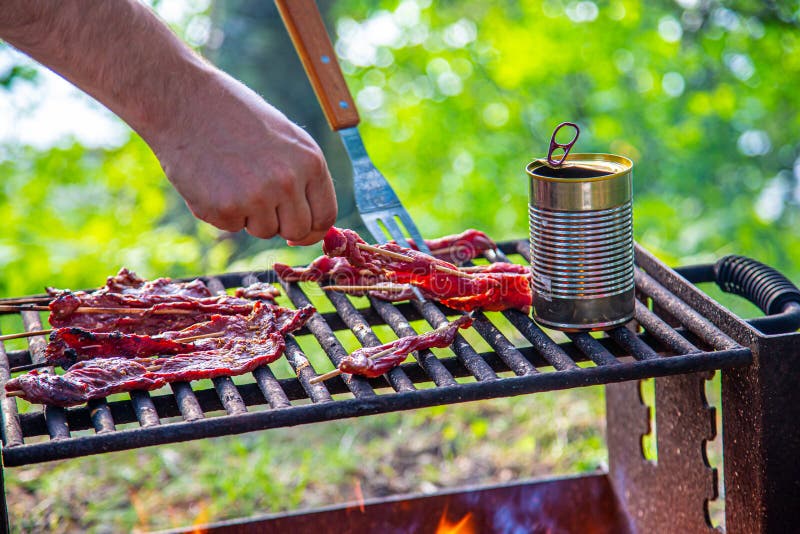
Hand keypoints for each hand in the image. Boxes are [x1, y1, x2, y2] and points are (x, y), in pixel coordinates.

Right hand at [148, 69, 336, 244]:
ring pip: (264, 231)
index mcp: (310, 161)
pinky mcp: (225, 209)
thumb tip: (313, 223)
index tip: (299, 232)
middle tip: (259, 201)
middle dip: (281, 224)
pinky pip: (232, 227)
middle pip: (298, 230)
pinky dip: (222, 212)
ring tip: (232, 179)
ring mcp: (257, 197)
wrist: (185, 102)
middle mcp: (288, 182)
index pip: (325, 215)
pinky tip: (212, 181)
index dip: (313, 229)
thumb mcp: (285, 138)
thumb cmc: (236, 116)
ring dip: (250, 215)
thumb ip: (302, 177)